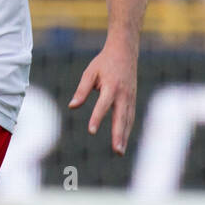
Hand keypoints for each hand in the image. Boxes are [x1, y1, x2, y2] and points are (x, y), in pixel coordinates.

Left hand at [68, 36, 137, 155]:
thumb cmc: (104, 62)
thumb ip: (82, 90)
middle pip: (121, 117)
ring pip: (128, 120)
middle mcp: (123, 94)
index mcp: (111, 86)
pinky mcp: (133, 99)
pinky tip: (123, 142)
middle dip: (119, 135)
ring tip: (119, 152)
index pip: (103, 105)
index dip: (97, 118)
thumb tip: (72, 106)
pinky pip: (130, 117)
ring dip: (124, 137)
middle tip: (116, 150)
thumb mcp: (90, 73)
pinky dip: (127, 130)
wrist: (125, 51)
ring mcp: (130, 97)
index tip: (92, 131)